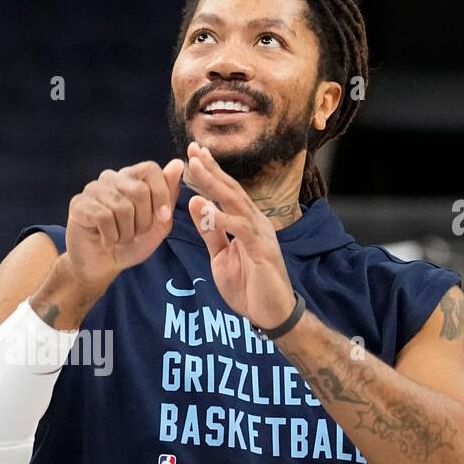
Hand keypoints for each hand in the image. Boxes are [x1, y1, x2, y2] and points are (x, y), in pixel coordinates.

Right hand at [64, 159, 184, 290]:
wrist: (103, 267)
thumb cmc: (131, 244)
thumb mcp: (159, 224)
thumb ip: (168, 196)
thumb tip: (177, 163)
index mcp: (131, 178)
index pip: (150, 169)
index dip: (161, 194)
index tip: (163, 217)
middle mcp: (111, 178)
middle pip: (139, 190)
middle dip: (144, 221)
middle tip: (135, 234)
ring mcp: (92, 189)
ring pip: (122, 207)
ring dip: (126, 233)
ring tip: (119, 239)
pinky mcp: (78, 204)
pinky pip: (104, 217)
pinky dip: (111, 236)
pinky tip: (106, 240)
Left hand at [184, 141, 297, 328]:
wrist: (270, 314)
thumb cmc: (248, 286)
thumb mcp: (221, 256)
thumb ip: (210, 232)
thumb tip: (195, 203)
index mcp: (245, 223)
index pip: (226, 193)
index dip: (209, 173)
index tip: (192, 155)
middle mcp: (255, 222)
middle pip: (231, 190)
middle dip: (210, 169)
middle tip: (192, 149)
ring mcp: (261, 235)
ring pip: (235, 203)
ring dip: (214, 185)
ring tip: (195, 168)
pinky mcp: (263, 251)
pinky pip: (240, 230)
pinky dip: (222, 219)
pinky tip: (206, 208)